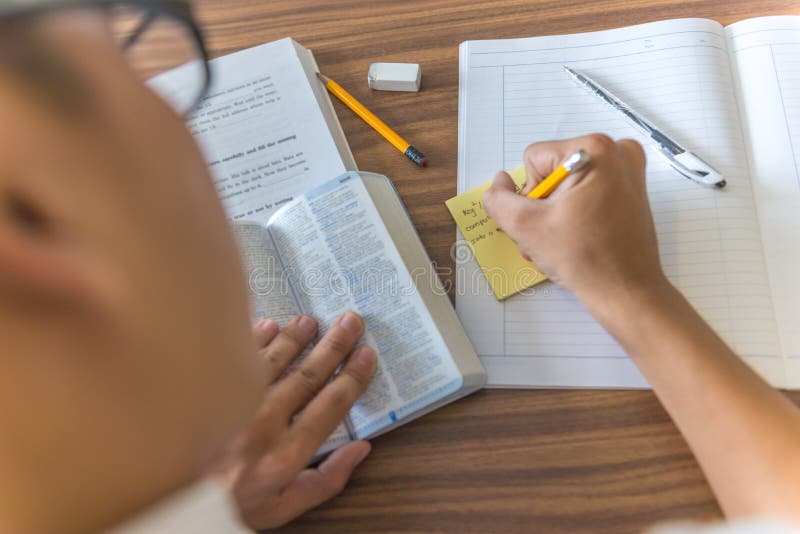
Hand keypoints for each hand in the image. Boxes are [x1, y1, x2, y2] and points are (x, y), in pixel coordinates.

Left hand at [214, 312, 376, 529]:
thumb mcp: (284, 509)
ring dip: (296, 337)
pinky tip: (270, 326)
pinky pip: (237, 357)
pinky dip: (256, 338)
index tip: (366, 356)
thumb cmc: (232, 504)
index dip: (353, 378)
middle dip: (334, 346)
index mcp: (287, 454)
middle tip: (351, 322)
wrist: (170, 502)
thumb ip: (326, 481)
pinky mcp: (207, 391)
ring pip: (274, 361)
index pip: (331, 406)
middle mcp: (264, 424)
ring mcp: (234, 405)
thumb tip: (361, 448)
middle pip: (308, 376)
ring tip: (311, 321)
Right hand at [483, 134, 665, 305]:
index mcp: (594, 150)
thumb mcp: (526, 227)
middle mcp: (616, 152)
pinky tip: (579, 236)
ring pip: (566, 184)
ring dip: (556, 213)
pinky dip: (575, 213)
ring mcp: (627, 171)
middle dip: (543, 205)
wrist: (626, 293)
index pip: (533, 160)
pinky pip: (585, 191)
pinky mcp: (630, 190)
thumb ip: (499, 200)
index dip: (530, 194)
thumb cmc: (589, 261)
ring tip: (566, 238)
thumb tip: (498, 182)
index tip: (548, 218)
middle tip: (555, 233)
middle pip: (550, 171)